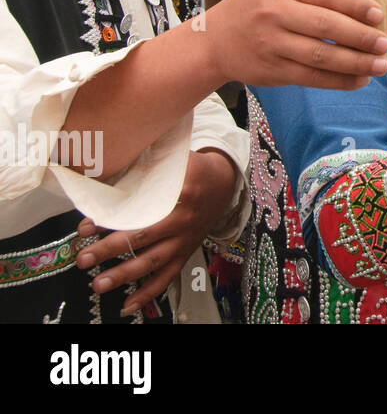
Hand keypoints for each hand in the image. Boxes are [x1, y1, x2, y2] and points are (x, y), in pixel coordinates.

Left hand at [75, 149, 238, 316]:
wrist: (224, 183)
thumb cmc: (191, 169)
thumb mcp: (174, 158)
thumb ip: (144, 165)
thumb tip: (105, 172)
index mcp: (180, 191)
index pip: (140, 208)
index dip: (111, 218)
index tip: (86, 225)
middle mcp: (183, 218)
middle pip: (143, 237)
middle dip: (110, 249)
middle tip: (83, 258)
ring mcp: (184, 239)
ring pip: (153, 261)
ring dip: (124, 274)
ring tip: (98, 284)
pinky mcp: (186, 253)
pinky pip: (167, 277)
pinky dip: (148, 293)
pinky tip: (127, 306)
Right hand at [200, 0, 386, 89]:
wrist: (211, 41)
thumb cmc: (255, 10)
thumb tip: (366, 8)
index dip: (355, 5)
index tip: (379, 15)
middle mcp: (273, 12)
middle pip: (326, 26)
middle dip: (362, 36)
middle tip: (386, 44)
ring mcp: (271, 43)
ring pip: (322, 55)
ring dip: (357, 62)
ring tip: (381, 65)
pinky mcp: (271, 70)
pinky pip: (312, 77)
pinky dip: (339, 80)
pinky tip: (359, 80)